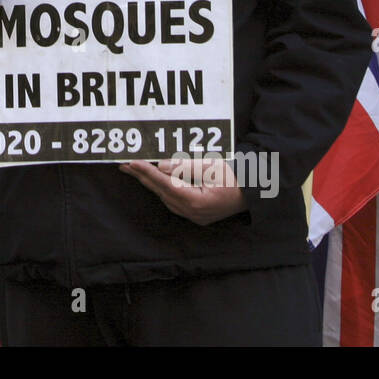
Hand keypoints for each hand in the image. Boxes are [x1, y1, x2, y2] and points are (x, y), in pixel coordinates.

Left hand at [119, 157, 247, 225]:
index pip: (165, 184)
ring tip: (134, 169)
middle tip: (123, 164)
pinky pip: (173, 201)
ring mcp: (195, 216)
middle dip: (142, 177)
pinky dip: (162, 189)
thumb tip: (161, 167)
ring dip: (150, 183)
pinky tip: (154, 180)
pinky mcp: (197, 214)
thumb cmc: (236, 177)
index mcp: (197, 202)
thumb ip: (185, 166)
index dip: (147, 172)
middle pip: (161, 192)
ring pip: (165, 197)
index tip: (132, 162)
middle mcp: (193, 213)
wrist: (255, 192)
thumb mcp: (212, 166)